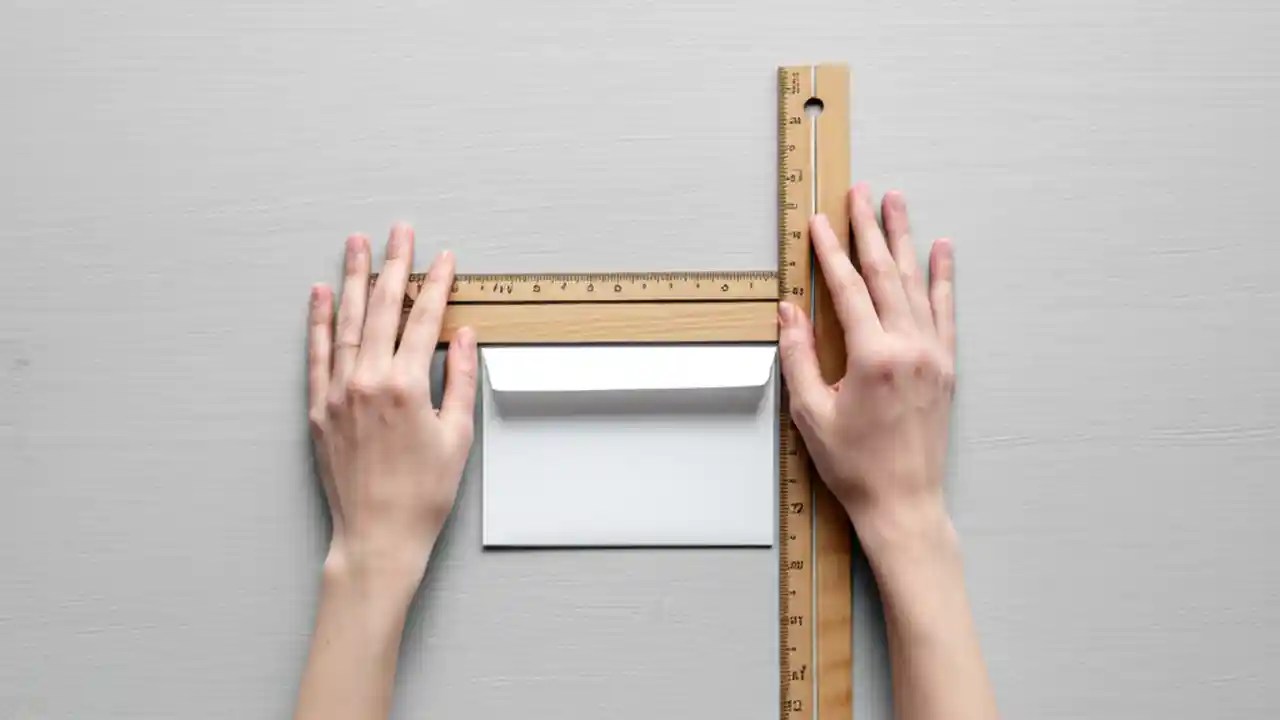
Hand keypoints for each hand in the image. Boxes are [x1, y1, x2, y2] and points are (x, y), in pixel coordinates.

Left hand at [307, 224, 477, 598]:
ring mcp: (339, 393)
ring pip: (346, 322)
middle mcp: (368, 381)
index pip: (424, 320)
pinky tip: (320, 294)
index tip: (444, 259)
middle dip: (393, 266)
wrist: (377, 536)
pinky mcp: (319, 410)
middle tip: (398, 232)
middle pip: (382, 309)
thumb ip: (459, 380)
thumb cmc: (423, 494)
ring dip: (352, 280)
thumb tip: (463, 337)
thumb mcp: (456, 436)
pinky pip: (316, 354)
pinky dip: (317, 322)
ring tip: (356, 246)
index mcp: (407, 386)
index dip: (436, 285)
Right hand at [778, 184, 955, 558]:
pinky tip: (941, 249)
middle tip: (861, 193)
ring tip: (897, 203)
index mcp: (872, 358)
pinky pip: (945, 311)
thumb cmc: (854, 465)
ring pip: (916, 283)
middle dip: (870, 229)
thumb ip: (798, 356)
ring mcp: (933, 355)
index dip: (831, 252)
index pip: (848, 289)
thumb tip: (788, 310)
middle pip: (886, 274)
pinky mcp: (946, 366)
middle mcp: (909, 348)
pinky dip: (943, 278)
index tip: (819, 223)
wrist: (904, 502)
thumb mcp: (811, 413)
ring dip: (905, 239)